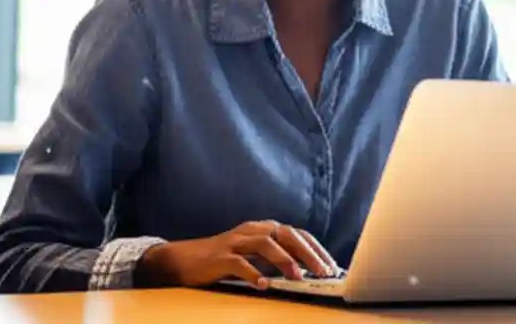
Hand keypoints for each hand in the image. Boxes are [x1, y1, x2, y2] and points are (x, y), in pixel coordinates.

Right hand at [137, 220, 339, 288]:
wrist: (182, 260)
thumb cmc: (223, 260)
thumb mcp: (254, 256)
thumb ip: (276, 259)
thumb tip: (306, 272)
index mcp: (264, 229)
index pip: (298, 234)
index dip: (317, 249)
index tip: (332, 266)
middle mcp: (253, 230)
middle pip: (287, 235)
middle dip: (308, 254)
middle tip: (323, 272)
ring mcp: (236, 242)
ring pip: (266, 244)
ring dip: (284, 260)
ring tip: (298, 277)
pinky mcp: (219, 257)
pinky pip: (239, 263)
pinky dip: (253, 274)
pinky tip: (264, 285)